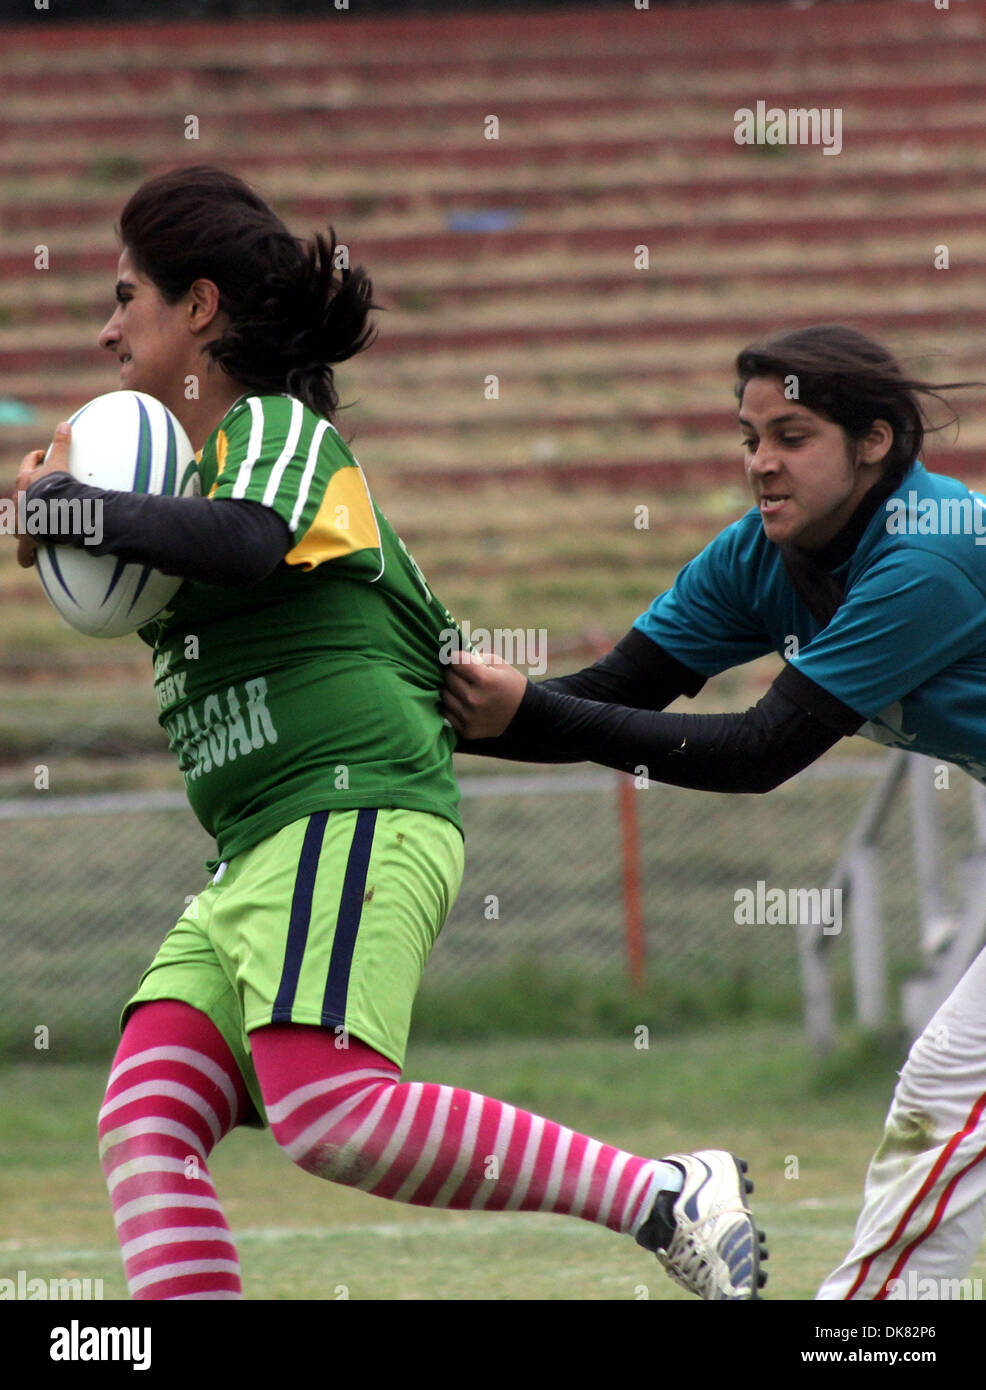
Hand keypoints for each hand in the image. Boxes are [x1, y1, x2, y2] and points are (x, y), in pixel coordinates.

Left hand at [14, 421, 71, 567]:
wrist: (55, 512)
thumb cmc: (57, 487)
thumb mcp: (59, 462)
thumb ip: (62, 444)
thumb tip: (64, 423)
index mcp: (26, 481)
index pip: (28, 466)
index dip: (35, 461)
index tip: (41, 458)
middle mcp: (20, 501)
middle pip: (19, 494)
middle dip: (26, 495)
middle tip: (38, 495)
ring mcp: (22, 522)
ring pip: (16, 523)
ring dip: (21, 525)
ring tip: (29, 528)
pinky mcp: (27, 540)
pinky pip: (24, 552)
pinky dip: (26, 556)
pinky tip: (27, 561)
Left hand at [442, 649, 528, 739]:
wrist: (523, 715)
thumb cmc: (511, 685)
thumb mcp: (500, 664)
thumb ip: (476, 658)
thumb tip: (454, 655)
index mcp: (484, 680)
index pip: (455, 661)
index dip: (457, 658)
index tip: (460, 659)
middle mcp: (474, 699)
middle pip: (448, 678)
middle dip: (454, 673)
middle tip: (464, 675)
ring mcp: (468, 717)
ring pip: (444, 695)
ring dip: (451, 690)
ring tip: (463, 690)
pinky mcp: (465, 730)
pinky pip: (446, 713)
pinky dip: (452, 707)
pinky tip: (463, 704)